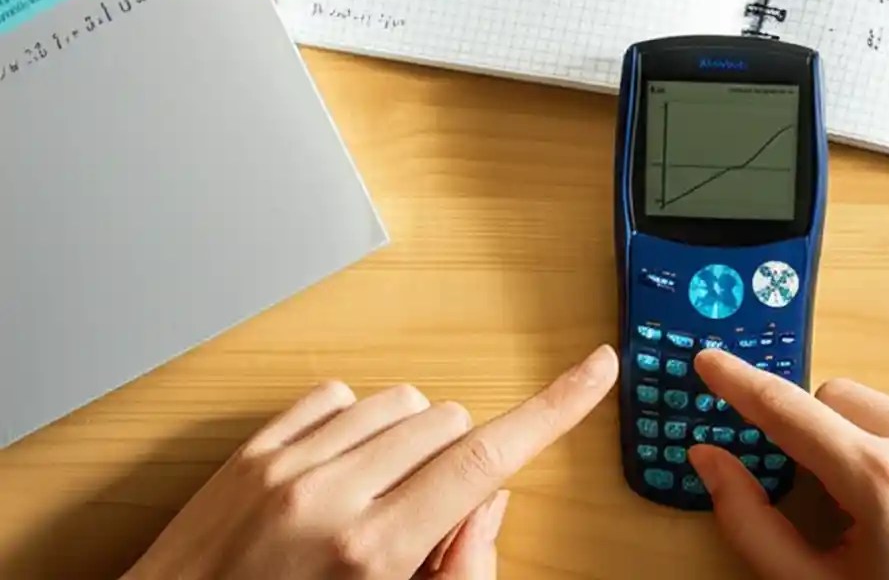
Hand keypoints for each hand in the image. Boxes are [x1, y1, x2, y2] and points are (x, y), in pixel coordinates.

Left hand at [124, 345, 618, 579]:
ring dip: (409, 439)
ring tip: (381, 495)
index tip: (593, 372)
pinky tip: (343, 467)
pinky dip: (356, 423)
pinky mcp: (251, 451)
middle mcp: (330, 495)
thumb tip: (489, 501)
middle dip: (459, 457)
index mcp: (374, 550)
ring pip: (398, 402)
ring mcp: (285, 465)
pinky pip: (335, 395)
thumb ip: (458, 568)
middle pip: (448, 422)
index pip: (488, 459)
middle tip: (429, 512)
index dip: (554, 410)